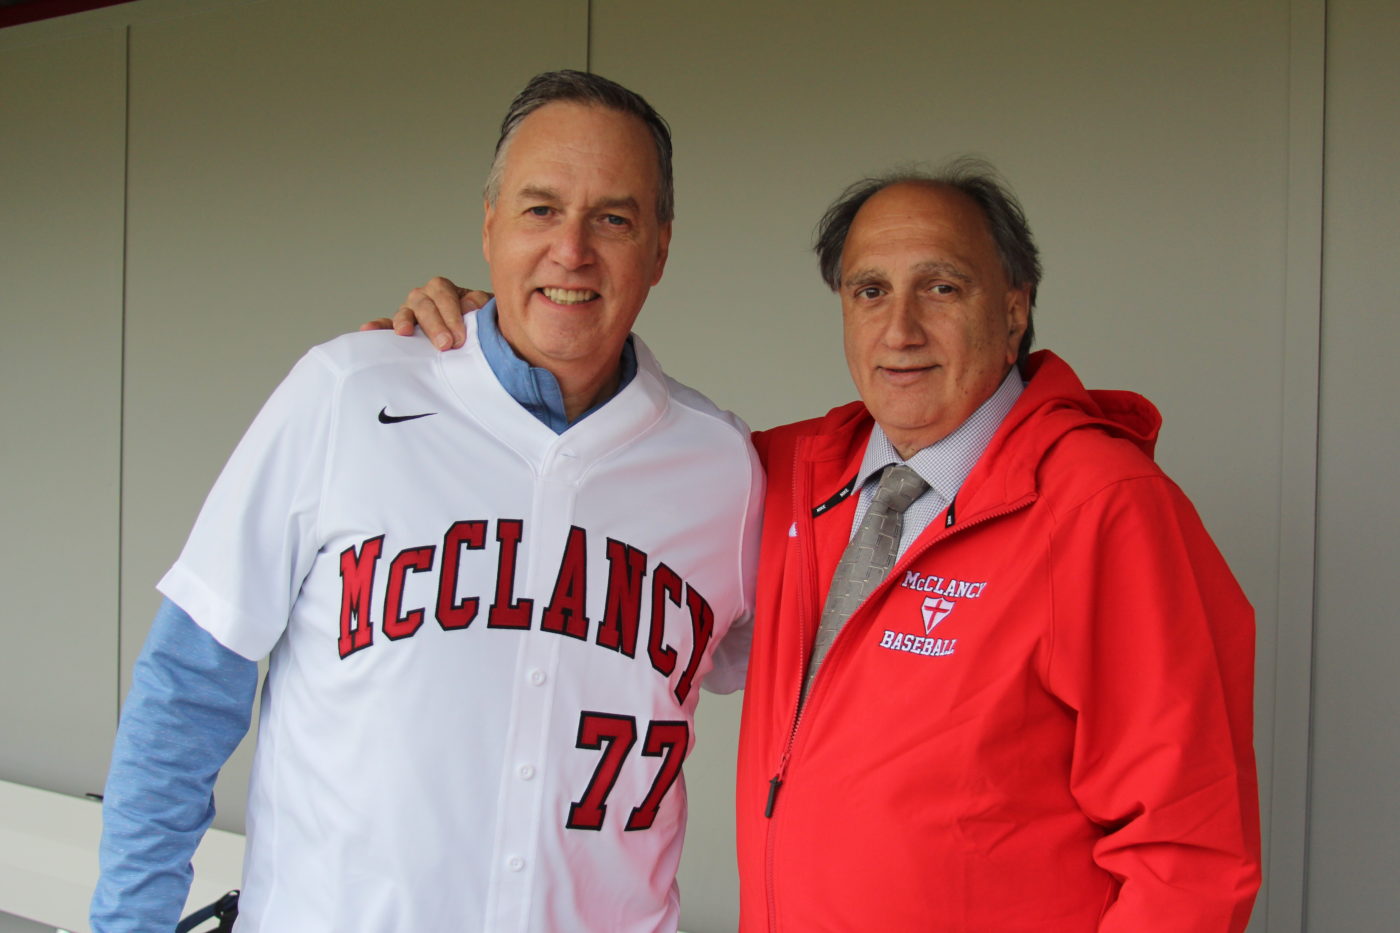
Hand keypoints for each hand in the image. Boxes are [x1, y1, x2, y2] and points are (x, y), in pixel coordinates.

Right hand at [359, 277, 492, 349]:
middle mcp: (424, 297)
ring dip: (404, 322)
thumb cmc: (480, 323)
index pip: (444, 295)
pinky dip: (378, 327)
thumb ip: (481, 304)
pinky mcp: (400, 329)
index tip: (460, 337)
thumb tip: (469, 305)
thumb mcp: (486, 311)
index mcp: (444, 290)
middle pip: (424, 304)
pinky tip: (367, 329)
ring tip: (404, 333)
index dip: (451, 315)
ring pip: (405, 312)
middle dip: (435, 324)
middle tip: (445, 344)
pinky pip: (386, 326)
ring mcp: (410, 312)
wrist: (476, 339)